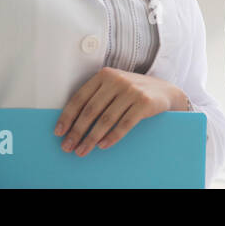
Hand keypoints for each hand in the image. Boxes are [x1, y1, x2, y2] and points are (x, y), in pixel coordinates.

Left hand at [54, 68, 188, 155]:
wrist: (165, 92)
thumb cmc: (133, 92)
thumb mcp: (114, 87)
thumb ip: (96, 97)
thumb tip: (71, 123)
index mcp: (105, 74)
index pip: (80, 97)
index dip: (67, 116)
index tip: (59, 132)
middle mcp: (117, 80)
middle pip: (91, 110)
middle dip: (77, 131)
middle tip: (68, 147)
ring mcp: (132, 90)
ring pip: (106, 119)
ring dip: (91, 138)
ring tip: (82, 150)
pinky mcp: (144, 102)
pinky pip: (124, 124)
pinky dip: (112, 137)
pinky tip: (103, 145)